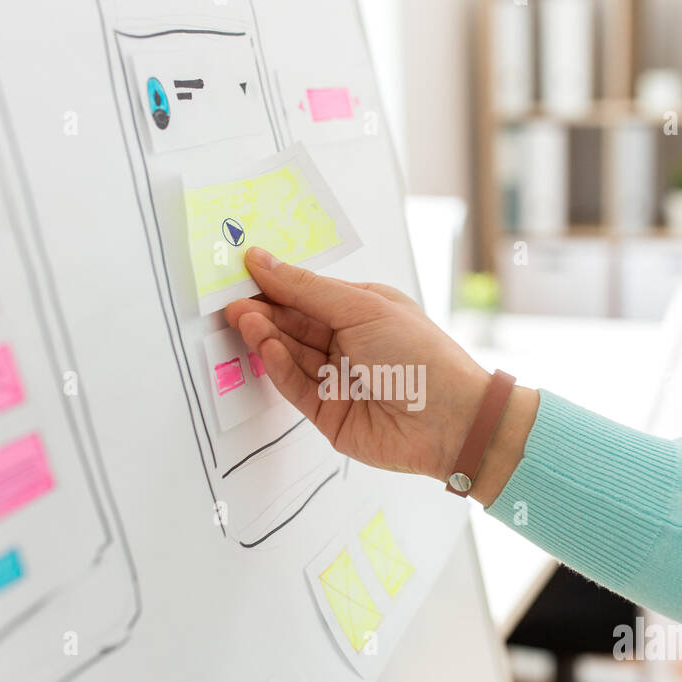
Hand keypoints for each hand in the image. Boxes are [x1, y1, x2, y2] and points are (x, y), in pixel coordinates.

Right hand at [224, 247, 537, 504]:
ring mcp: (334, 379)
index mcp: (360, 311)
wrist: (450, 420)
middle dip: (263, 312)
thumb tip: (262, 260)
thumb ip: (306, 289)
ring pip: (288, 355)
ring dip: (265, 337)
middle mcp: (346, 343)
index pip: (307, 295)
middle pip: (292, 325)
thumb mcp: (363, 308)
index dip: (276, 285)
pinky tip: (266, 348)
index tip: (242, 273)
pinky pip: (293, 386)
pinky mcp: (326, 413)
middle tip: (231, 302)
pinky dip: (277, 367)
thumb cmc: (420, 353)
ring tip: (244, 320)